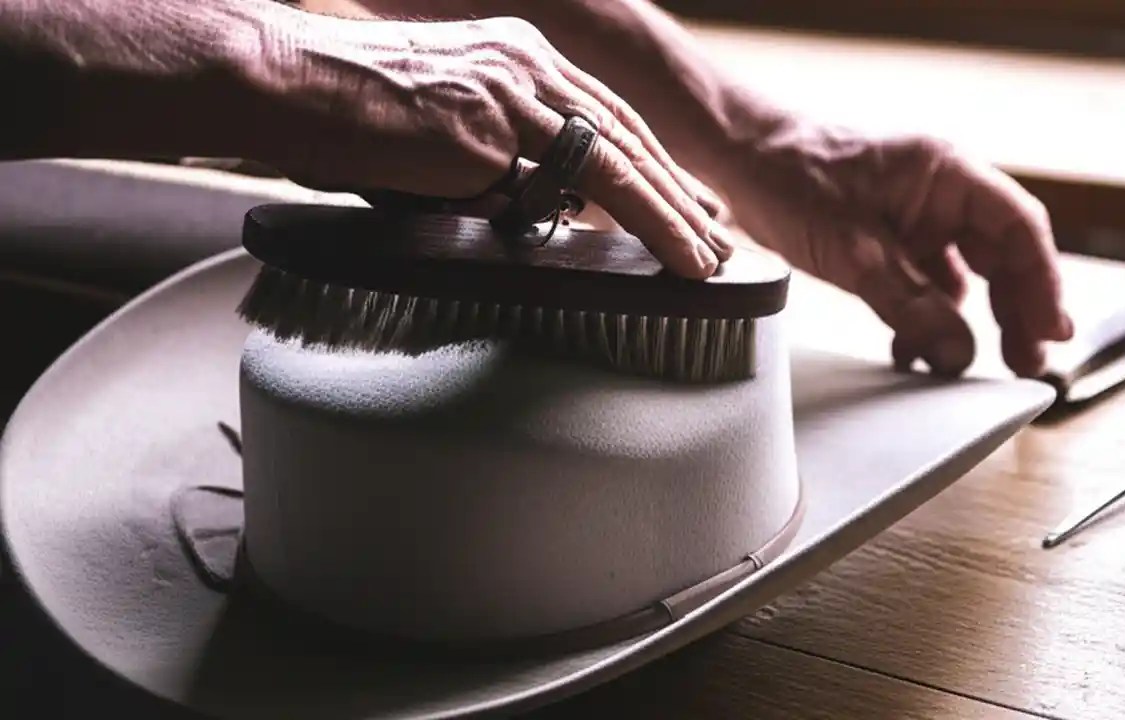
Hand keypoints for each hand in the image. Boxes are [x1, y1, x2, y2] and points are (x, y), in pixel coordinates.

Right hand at [257, 11, 730, 276]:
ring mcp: (520, 87)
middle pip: (628, 132)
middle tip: (714, 234)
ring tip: (708, 258)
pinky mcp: (507, 121)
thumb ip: (489, 160)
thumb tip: (518, 204)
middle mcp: (528, 62)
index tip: (682, 199)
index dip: (648, 162)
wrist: (290, 86)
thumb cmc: (344, 117)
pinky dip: (649, 219)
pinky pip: (598, 177)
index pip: (601, 115)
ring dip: (676, 213)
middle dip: (676, 189)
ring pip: (626, 156)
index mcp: (515, 58)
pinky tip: (677, 254)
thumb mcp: (436, 134)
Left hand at [727, 124, 1073, 376]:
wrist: (736, 158)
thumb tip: (959, 356)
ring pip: (965, 276)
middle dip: (1015, 311)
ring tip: (968, 369)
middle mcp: (940, 193)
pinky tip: (914, 353)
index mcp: (946, 173)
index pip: (1019, 229)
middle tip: (1025, 363)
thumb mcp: (852, 250)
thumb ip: (910, 304)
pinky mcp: (888, 240)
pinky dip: (924, 320)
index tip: (1051, 332)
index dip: (1044, 283)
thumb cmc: (790, 178)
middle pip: (1002, 256)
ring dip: (968, 323)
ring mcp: (915, 217)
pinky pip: (924, 285)